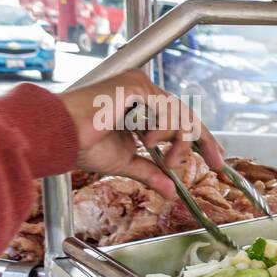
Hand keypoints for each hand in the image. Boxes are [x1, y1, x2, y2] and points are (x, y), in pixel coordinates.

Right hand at [58, 70, 220, 201]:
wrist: (58, 137)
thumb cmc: (81, 144)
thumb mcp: (126, 162)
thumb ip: (151, 172)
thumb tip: (172, 191)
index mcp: (138, 106)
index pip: (178, 119)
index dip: (199, 139)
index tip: (216, 158)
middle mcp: (140, 91)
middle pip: (186, 114)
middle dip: (204, 140)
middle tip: (218, 162)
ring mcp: (139, 86)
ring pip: (180, 114)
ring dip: (180, 143)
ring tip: (168, 161)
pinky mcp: (135, 86)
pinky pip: (167, 110)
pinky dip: (166, 130)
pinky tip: (151, 143)